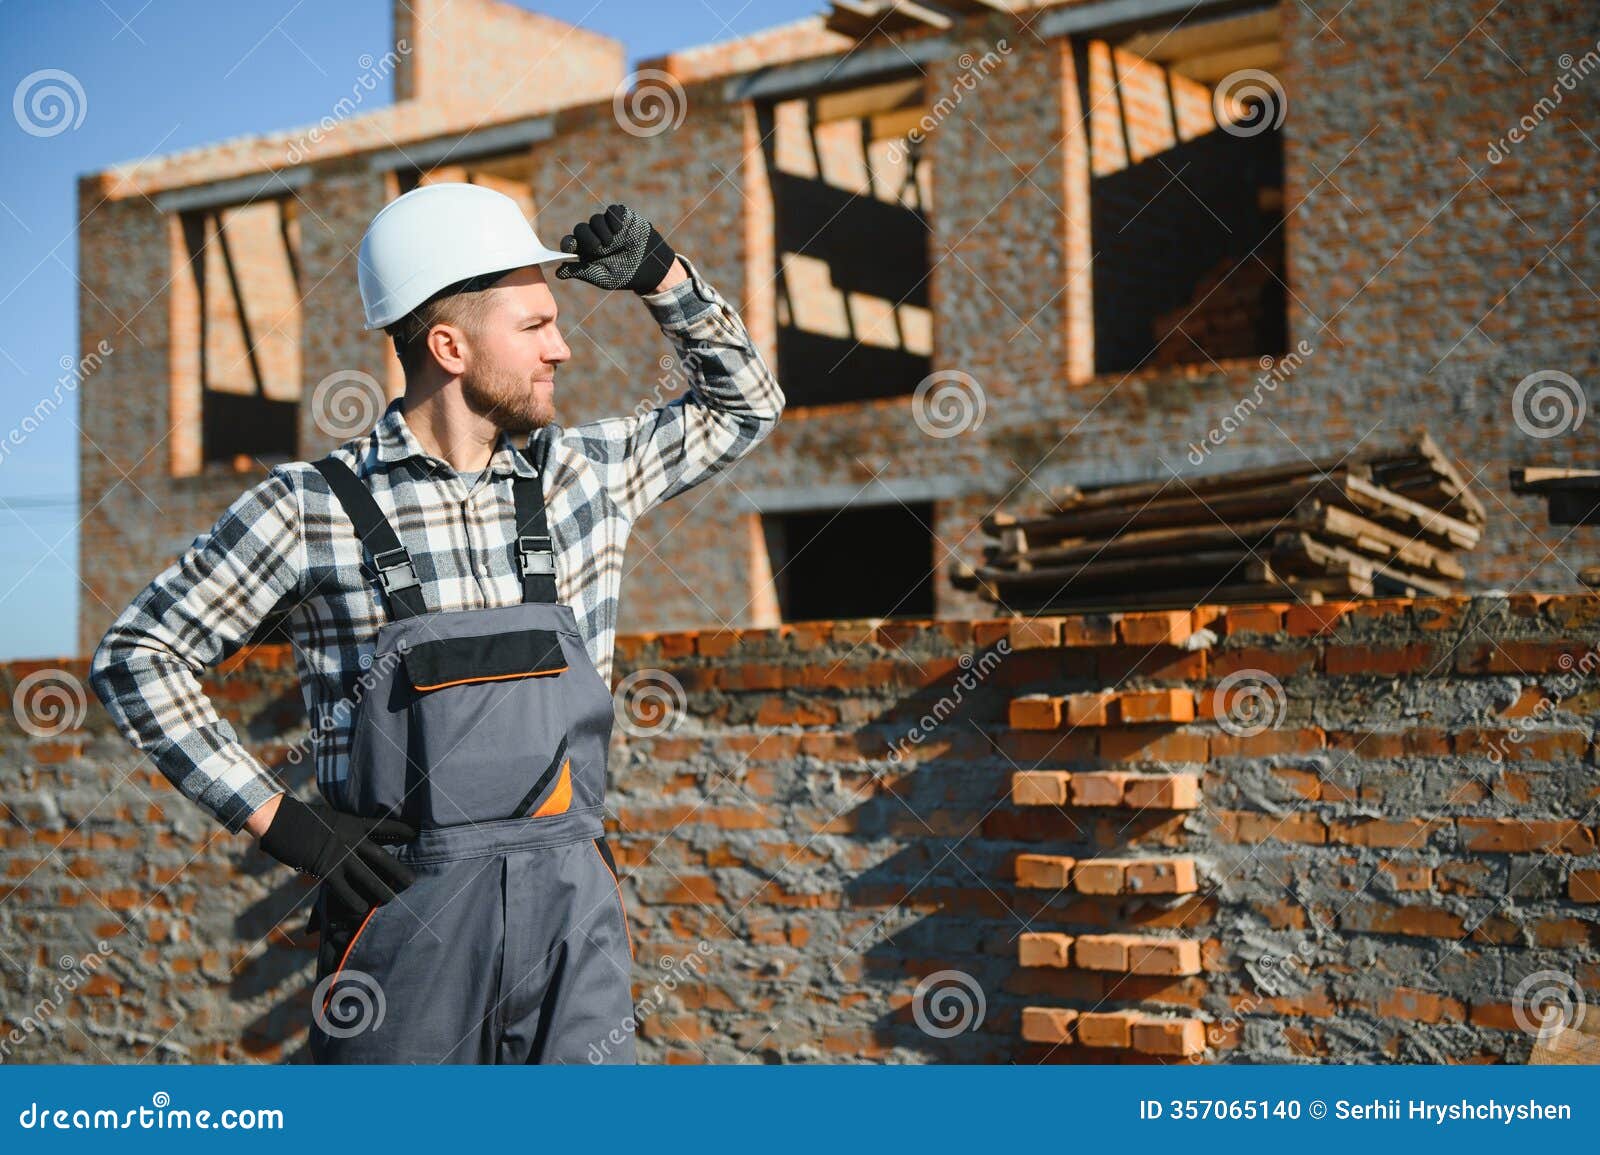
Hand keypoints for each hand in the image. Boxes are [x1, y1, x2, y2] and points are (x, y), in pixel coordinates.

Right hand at [258, 795, 417, 912]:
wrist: (280, 819)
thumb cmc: (302, 818)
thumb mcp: (330, 818)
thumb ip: (343, 830)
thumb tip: (349, 838)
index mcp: (353, 824)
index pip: (382, 827)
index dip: (400, 831)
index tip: (415, 834)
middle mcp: (351, 839)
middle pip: (381, 856)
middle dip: (398, 869)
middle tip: (412, 881)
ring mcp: (340, 854)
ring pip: (367, 875)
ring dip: (381, 889)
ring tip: (392, 900)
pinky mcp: (325, 868)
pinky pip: (344, 888)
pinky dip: (353, 900)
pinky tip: (361, 909)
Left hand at [556, 203, 676, 293]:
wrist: (650, 267)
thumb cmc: (624, 275)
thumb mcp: (602, 277)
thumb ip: (581, 272)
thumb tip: (557, 273)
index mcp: (585, 252)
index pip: (570, 243)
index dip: (569, 243)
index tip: (572, 247)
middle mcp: (593, 237)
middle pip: (580, 229)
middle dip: (588, 238)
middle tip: (600, 248)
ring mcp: (607, 226)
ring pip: (595, 220)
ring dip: (602, 231)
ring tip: (613, 243)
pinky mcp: (621, 217)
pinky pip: (612, 211)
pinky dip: (614, 220)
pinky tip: (621, 230)